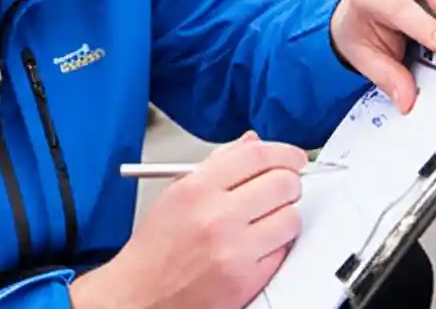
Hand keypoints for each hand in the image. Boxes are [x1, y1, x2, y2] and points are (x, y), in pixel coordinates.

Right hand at [69, 131, 306, 308]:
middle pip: (282, 183)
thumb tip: (252, 143)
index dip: (284, 152)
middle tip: (284, 187)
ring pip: (291, 217)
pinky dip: (276, 245)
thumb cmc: (157, 246)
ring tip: (266, 219)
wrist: (142, 295)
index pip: (257, 155)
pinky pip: (284, 251)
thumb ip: (218, 163)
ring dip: (285, 215)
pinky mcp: (247, 280)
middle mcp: (216, 217)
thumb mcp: (177, 192)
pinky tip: (257, 243)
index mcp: (196, 188)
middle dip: (289, 182)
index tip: (293, 157)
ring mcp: (234, 250)